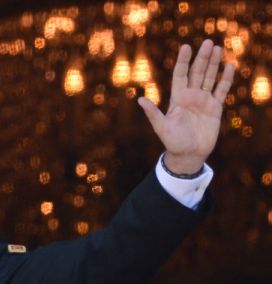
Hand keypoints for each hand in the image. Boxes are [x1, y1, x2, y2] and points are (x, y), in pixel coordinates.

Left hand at [138, 40, 234, 174]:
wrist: (188, 155)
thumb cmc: (172, 142)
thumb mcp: (161, 127)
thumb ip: (153, 113)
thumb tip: (140, 100)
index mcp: (177, 98)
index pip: (180, 74)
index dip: (183, 61)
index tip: (186, 46)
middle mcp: (191, 96)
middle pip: (197, 72)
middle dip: (202, 58)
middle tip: (208, 42)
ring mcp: (204, 101)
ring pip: (209, 78)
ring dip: (214, 64)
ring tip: (218, 48)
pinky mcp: (215, 108)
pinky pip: (221, 90)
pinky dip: (225, 79)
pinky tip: (229, 67)